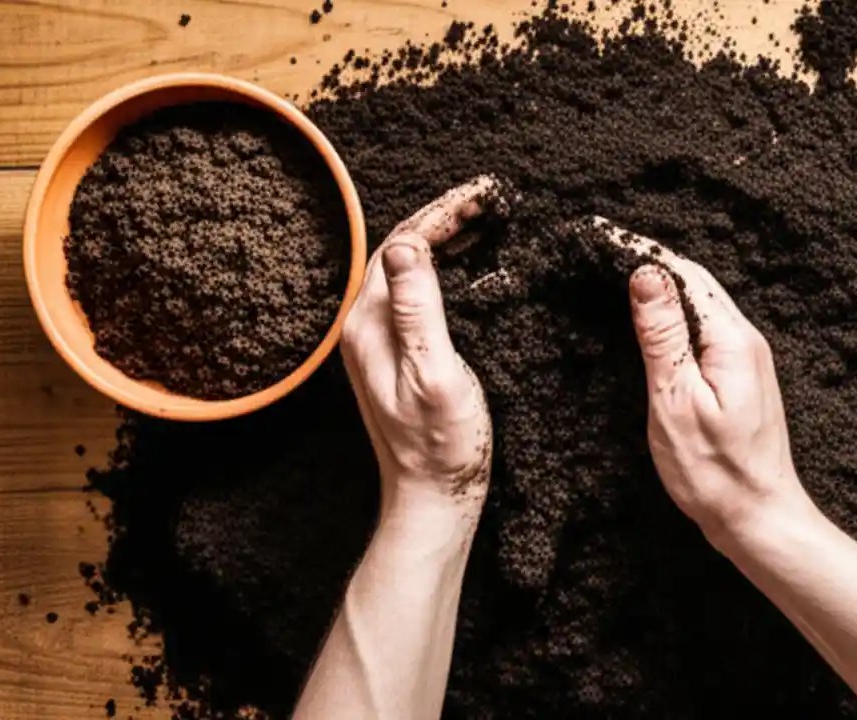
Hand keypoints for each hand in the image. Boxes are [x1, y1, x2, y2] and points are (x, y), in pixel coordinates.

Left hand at [341, 178, 495, 514]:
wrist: (431, 496)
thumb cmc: (440, 444)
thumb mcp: (434, 373)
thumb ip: (419, 309)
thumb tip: (411, 244)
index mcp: (369, 325)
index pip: (402, 245)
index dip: (442, 212)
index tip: (483, 193)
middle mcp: (365, 327)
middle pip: (402, 251)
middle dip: (445, 218)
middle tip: (491, 198)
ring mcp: (379, 341)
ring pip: (410, 270)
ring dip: (445, 239)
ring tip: (486, 219)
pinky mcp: (398, 354)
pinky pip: (418, 294)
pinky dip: (446, 268)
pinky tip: (472, 266)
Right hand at [603, 222, 806, 544]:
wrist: (758, 519)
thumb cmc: (714, 472)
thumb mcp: (675, 400)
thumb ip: (662, 336)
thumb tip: (646, 274)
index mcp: (731, 339)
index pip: (684, 274)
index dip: (642, 251)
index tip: (601, 235)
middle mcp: (745, 340)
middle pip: (695, 283)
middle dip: (650, 261)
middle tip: (602, 246)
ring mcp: (746, 359)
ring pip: (700, 305)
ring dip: (662, 286)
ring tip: (618, 270)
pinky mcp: (739, 378)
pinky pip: (704, 330)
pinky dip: (674, 315)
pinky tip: (652, 320)